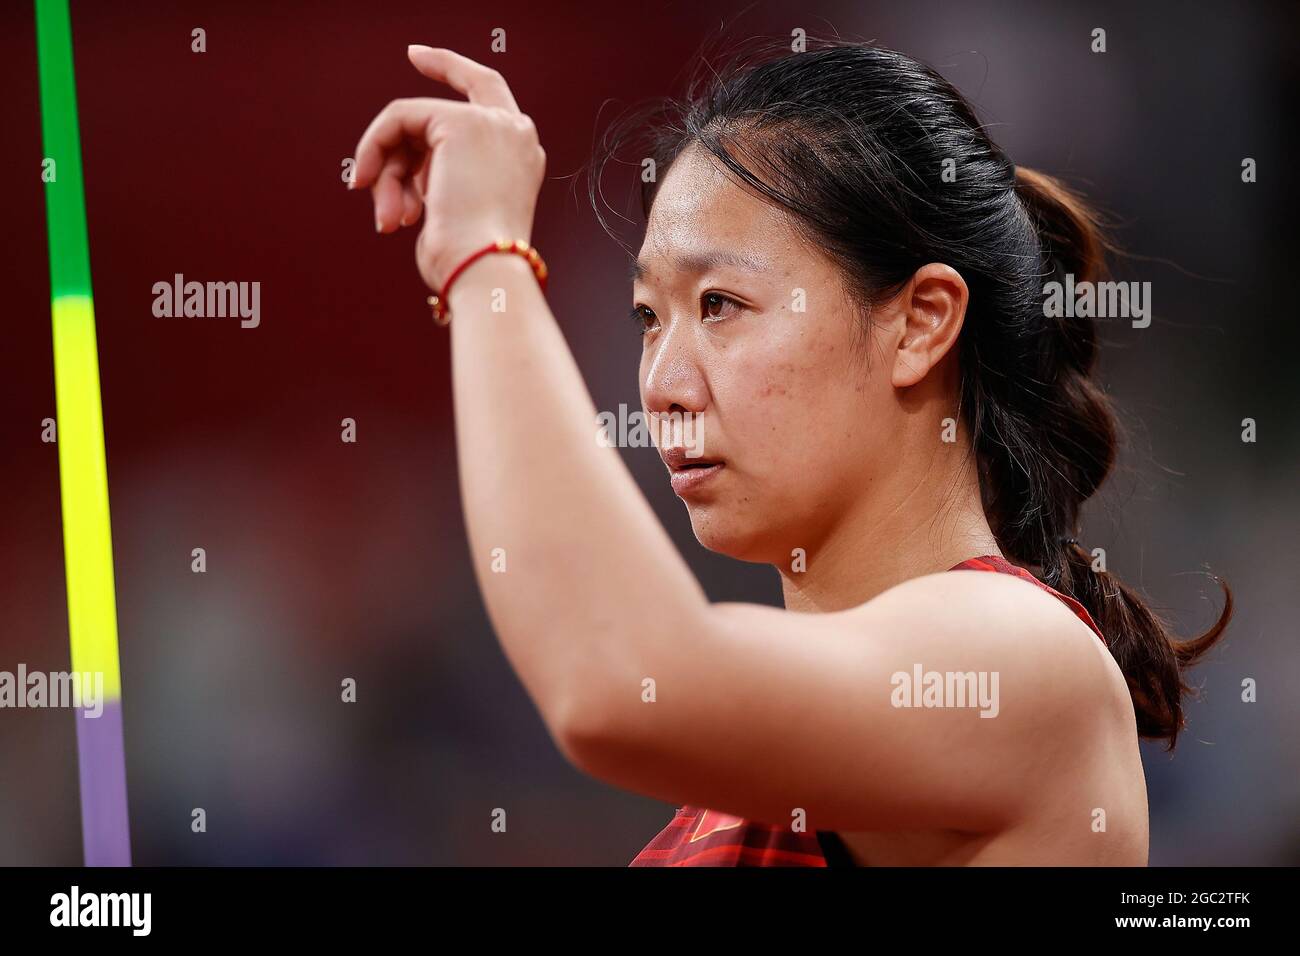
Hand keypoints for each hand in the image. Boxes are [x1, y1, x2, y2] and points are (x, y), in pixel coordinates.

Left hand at [350, 46, 545, 292]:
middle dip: (419, 97)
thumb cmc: (470, 261)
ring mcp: (491, 123)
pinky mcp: (460, 123)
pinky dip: (376, 150)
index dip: (455, 72)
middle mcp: (515, 134)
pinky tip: (373, 187)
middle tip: (383, 127)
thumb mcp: (456, 217)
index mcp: (522, 158)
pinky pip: (399, 119)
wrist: (485, 270)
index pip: (491, 98)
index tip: (420, 57)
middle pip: (453, 99)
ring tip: (388, 217)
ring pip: (414, 123)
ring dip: (389, 171)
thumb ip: (436, 183)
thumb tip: (392, 175)